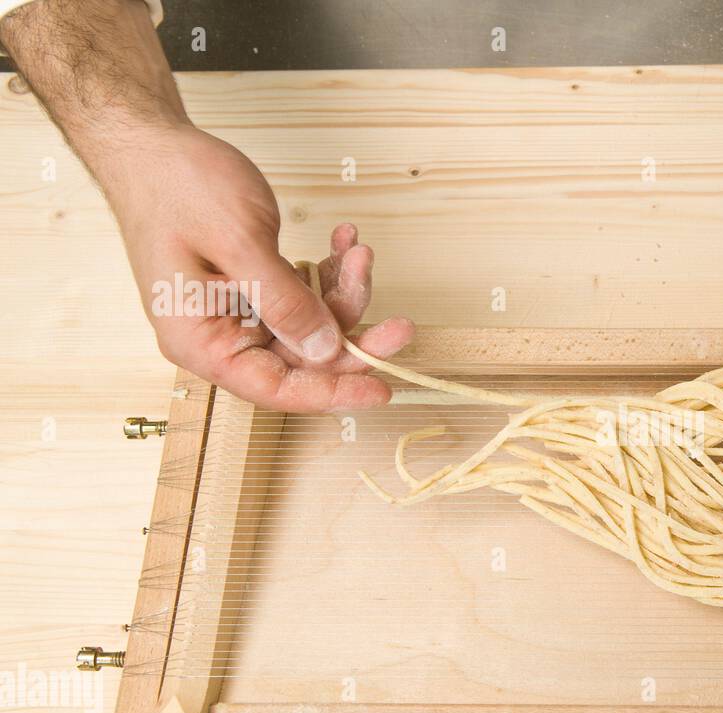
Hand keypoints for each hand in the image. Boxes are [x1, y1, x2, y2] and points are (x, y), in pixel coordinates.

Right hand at [106, 124, 412, 411]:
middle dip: (353, 335)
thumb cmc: (176, 186)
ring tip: (359, 251)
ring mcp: (238, 312)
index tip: (381, 387)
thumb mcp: (239, 244)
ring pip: (311, 326)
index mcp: (200, 342)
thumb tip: (326, 350)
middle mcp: (219, 336)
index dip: (331, 391)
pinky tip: (344, 242)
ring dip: (343, 292)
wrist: (154, 143)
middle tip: (401, 325)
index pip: (275, 388)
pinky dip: (329, 271)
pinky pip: (304, 295)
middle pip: (302, 360)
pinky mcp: (256, 289)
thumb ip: (283, 302)